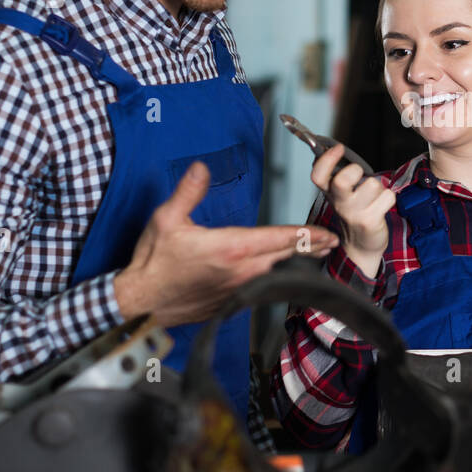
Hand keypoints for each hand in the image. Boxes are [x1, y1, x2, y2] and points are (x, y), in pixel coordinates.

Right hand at [114, 161, 337, 327]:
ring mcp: (238, 289)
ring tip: (314, 254)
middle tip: (331, 242)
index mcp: (231, 248)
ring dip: (296, 263)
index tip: (327, 233)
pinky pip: (260, 287)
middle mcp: (241, 271)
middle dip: (310, 248)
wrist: (140, 304)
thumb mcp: (166, 219)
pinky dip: (275, 278)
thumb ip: (188, 192)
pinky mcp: (231, 302)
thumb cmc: (153, 263)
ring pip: (276, 273)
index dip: (306, 235)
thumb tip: (201, 168)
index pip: (278, 239)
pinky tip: (280, 273)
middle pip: (286, 257)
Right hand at [311, 143, 394, 275]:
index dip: (326, 159)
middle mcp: (340, 203)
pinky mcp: (370, 221)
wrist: (361, 245)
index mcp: (330, 193)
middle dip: (354, 171)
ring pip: (372, 184)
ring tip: (374, 196)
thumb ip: (337, 174)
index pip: (318, 175)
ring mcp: (354, 213)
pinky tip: (382, 206)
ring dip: (378, 187)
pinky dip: (389, 198)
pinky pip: (388, 197)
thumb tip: (334, 148)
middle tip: (359, 175)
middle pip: (341, 181)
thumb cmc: (354, 213)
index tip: (338, 149)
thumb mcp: (341, 194)